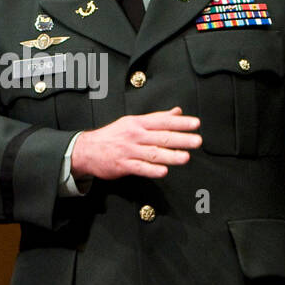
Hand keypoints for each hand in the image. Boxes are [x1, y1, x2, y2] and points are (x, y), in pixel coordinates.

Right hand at [70, 107, 201, 179]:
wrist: (86, 149)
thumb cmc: (113, 136)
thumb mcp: (133, 122)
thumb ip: (156, 118)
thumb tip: (177, 112)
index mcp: (138, 123)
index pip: (162, 121)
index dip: (180, 122)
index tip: (195, 123)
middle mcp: (135, 135)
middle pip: (161, 137)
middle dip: (181, 139)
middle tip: (197, 141)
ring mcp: (129, 151)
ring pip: (153, 153)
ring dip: (170, 155)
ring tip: (186, 157)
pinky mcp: (123, 165)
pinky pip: (139, 168)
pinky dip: (151, 170)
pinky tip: (163, 171)